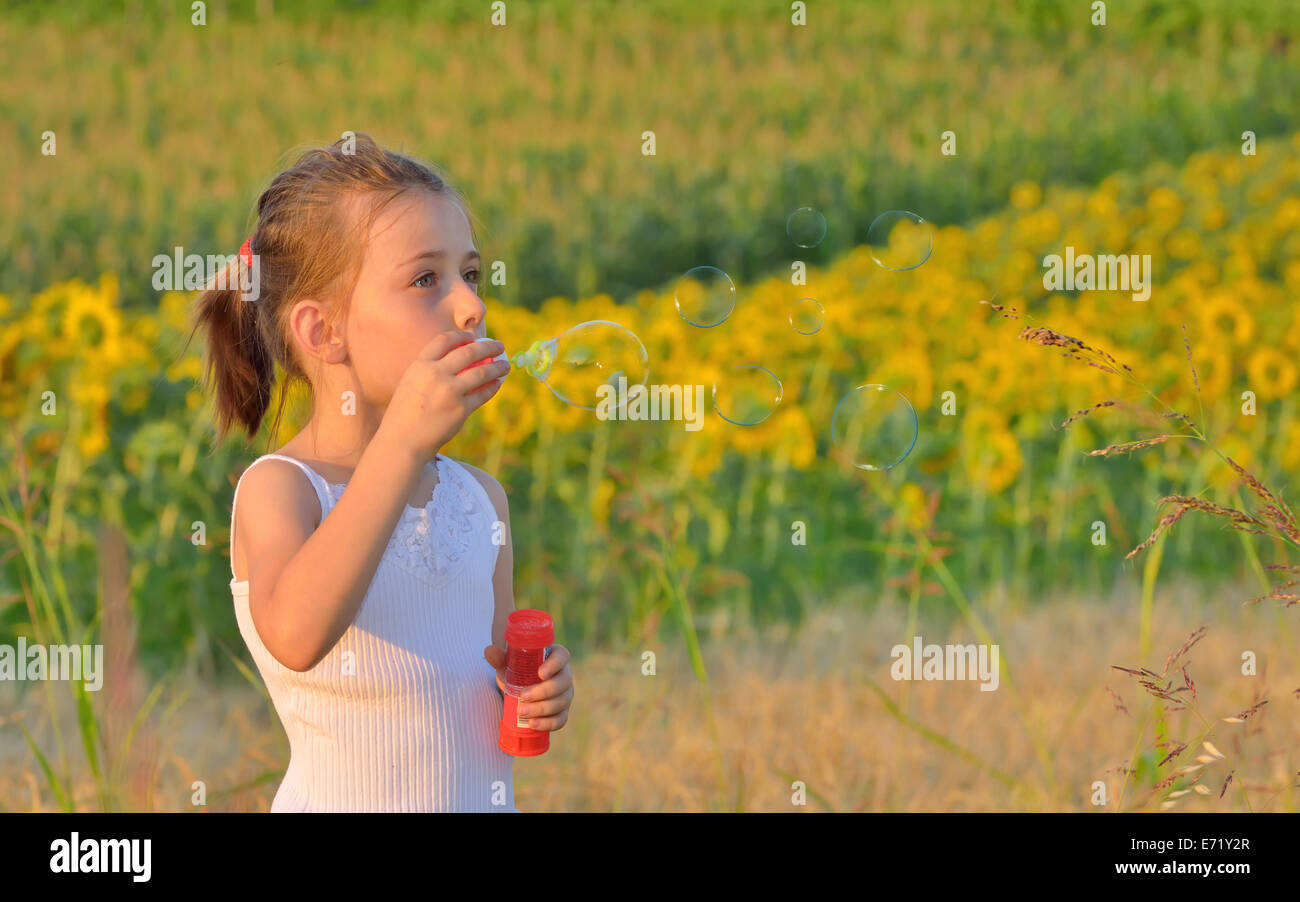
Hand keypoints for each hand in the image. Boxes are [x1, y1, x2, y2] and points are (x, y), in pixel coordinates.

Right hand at [383, 331, 508, 460]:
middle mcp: (435, 375)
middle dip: (488, 346)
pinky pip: (482, 394)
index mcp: (420, 365)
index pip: (445, 340)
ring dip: (497, 367)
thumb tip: (456, 360)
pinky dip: (493, 387)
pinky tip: (497, 384)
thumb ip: (429, 370)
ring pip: (481, 373)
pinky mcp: (460, 410)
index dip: (462, 336)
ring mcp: (449, 392)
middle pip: (468, 352)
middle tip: (499, 346)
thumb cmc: (405, 413)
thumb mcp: (411, 383)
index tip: (473, 337)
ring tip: (505, 365)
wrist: (402, 440)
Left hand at [483, 643, 573, 732]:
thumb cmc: (520, 671)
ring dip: (541, 709)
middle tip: (523, 696)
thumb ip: (500, 658)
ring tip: (521, 712)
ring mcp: (566, 694)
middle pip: (563, 682)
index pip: (562, 657)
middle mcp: (565, 675)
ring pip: (561, 702)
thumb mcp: (509, 664)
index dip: (554, 665)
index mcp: (555, 657)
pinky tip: (532, 724)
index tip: (540, 673)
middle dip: (543, 692)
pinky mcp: (562, 712)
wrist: (522, 688)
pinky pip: (560, 719)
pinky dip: (547, 723)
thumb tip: (489, 651)